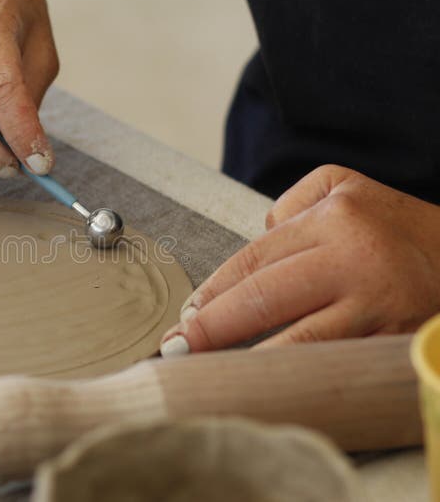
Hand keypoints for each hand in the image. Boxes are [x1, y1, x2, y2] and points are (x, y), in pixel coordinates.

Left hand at [160, 165, 439, 354]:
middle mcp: (354, 261)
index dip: (213, 291)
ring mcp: (378, 306)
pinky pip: (335, 364)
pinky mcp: (395, 341)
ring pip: (298, 342)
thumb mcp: (343, 187)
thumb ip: (290, 204)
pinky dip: (296, 378)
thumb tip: (253, 244)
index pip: (254, 261)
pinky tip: (267, 385)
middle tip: (178, 347)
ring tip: (209, 371)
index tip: (185, 315)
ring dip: (247, 361)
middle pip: (265, 299)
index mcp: (334, 220)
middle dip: (213, 328)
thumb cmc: (392, 223)